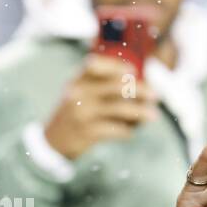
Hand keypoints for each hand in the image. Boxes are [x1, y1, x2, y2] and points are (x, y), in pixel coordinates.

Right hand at [44, 54, 158, 159]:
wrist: (52, 142)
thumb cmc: (72, 114)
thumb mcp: (78, 94)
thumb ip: (99, 85)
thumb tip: (136, 83)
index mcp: (76, 81)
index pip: (95, 65)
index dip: (115, 66)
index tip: (132, 71)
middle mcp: (78, 94)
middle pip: (115, 86)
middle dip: (140, 90)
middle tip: (155, 95)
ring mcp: (82, 113)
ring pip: (119, 108)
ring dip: (140, 112)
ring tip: (153, 116)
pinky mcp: (87, 132)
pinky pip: (115, 129)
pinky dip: (127, 130)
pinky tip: (131, 132)